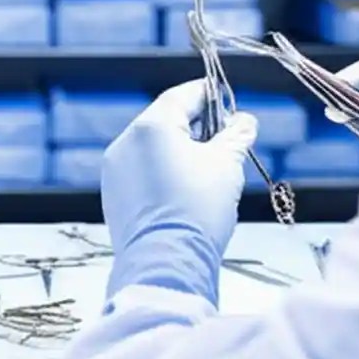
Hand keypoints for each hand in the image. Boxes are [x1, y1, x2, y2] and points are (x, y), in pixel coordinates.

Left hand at [101, 80, 257, 301]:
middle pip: (166, 120)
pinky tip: (185, 191)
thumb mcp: (227, 164)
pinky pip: (142, 172)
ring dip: (180, 150)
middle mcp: (126, 142)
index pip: (183, 95)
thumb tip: (244, 121)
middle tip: (226, 139)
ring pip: (153, 147)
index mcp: (151, 126)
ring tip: (208, 170)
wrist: (165, 264)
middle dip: (197, 126)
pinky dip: (163, 172)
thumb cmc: (197, 210)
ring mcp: (115, 170)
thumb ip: (236, 135)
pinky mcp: (114, 195)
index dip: (209, 94)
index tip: (229, 102)